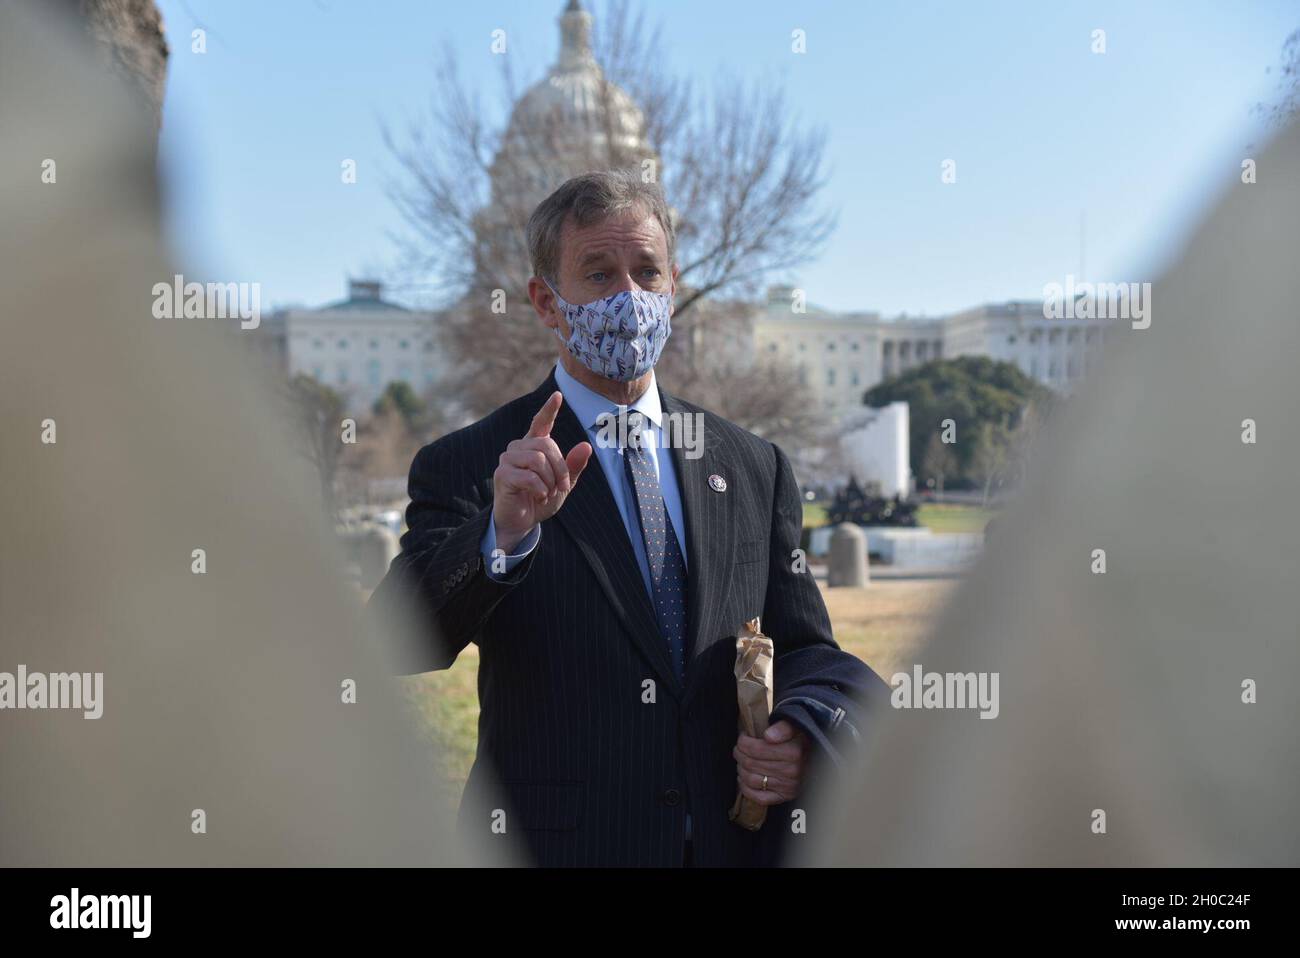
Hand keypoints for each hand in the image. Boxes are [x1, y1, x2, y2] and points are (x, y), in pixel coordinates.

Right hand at [492, 391, 592, 552]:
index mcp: (534, 446)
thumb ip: (573, 467)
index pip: (541, 423)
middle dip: (561, 468)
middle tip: (562, 487)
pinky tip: (538, 496)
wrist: (522, 521)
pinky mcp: (502, 474)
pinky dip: (540, 489)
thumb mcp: (563, 485)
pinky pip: (529, 476)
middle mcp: (519, 448)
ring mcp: (508, 459)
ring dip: (550, 481)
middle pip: (547, 445)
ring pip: (538, 459)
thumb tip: (586, 446)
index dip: (549, 409)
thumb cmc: (541, 499)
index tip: (558, 395)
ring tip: (547, 493)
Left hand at [733, 720, 808, 805]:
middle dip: (739, 753)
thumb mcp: (795, 726)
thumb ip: (783, 727)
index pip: (756, 749)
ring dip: (740, 769)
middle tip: (739, 748)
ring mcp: (787, 786)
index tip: (743, 737)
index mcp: (794, 752)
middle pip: (751, 763)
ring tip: (741, 761)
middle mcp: (791, 771)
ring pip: (751, 779)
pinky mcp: (784, 797)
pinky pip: (759, 797)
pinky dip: (746, 788)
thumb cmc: (801, 739)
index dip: (743, 742)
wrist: (817, 757)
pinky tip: (743, 778)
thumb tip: (768, 736)